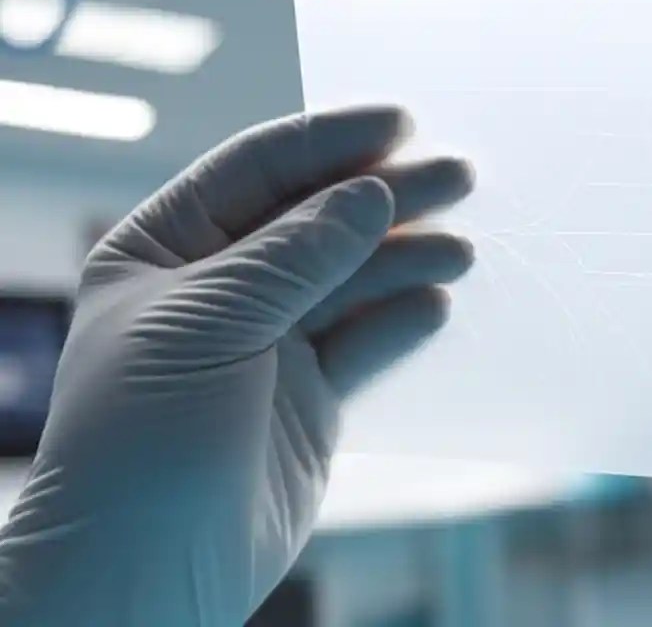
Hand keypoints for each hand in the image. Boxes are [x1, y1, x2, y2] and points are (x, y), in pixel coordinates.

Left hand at [0, 106, 472, 625]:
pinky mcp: (308, 397)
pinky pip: (365, 342)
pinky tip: (437, 305)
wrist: (150, 570)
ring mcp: (266, 342)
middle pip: (316, 220)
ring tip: (464, 249)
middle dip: (386, 195)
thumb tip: (373, 195)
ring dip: (406, 258)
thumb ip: (297, 253)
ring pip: (349, 280)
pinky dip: (402, 320)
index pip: (257, 171)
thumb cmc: (144, 438)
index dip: (329, 142)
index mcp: (164, 248)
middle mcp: (218, 287)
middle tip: (460, 175)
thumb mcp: (211, 321)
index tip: (401, 123)